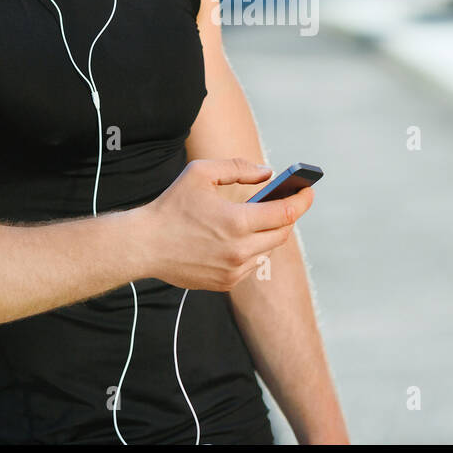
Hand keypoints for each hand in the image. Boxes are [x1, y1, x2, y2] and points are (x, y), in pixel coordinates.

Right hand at [143, 158, 313, 291]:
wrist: (144, 246)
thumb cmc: (172, 206)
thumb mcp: (201, 173)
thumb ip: (238, 168)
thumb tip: (267, 172)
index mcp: (237, 222)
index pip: (285, 214)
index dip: (301, 200)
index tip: (308, 190)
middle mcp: (240, 250)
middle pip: (281, 233)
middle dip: (286, 216)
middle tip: (284, 201)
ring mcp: (234, 270)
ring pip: (267, 250)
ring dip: (267, 233)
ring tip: (259, 217)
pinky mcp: (226, 283)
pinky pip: (251, 264)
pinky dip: (251, 250)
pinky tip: (236, 238)